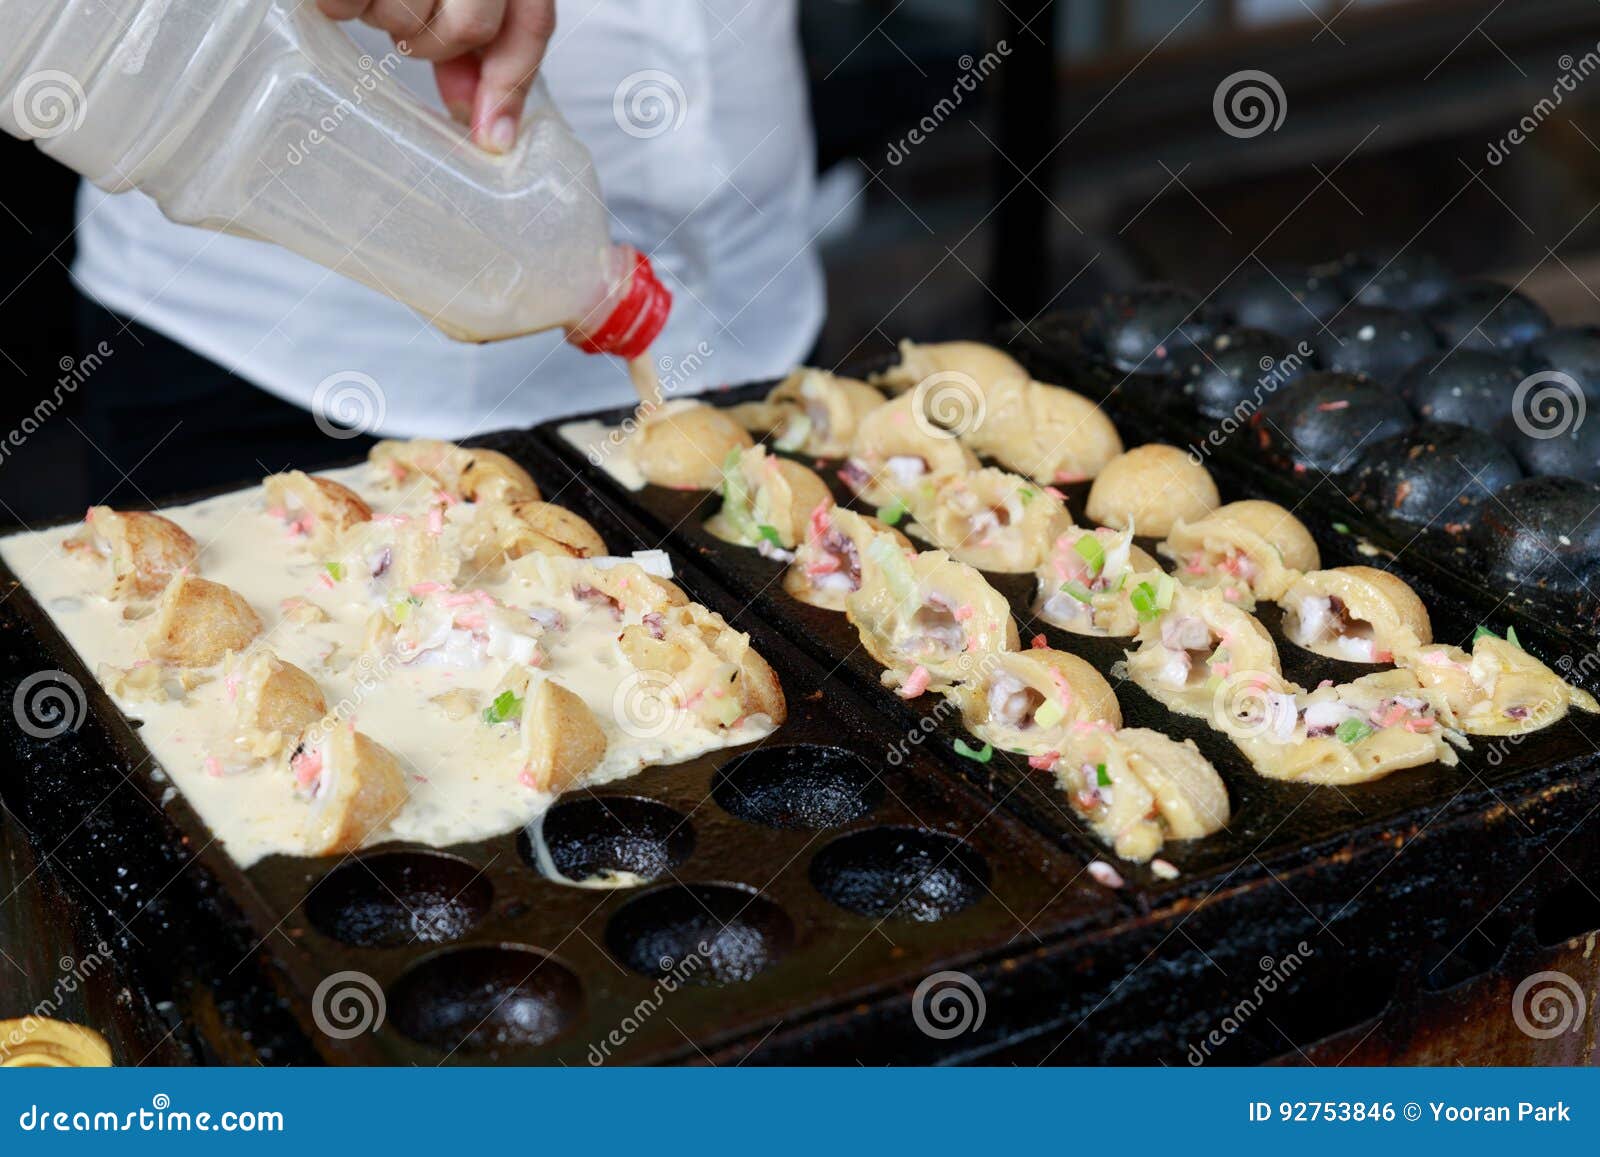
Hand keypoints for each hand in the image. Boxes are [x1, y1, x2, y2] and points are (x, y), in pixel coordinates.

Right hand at [316, 0, 556, 152]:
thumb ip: (479, 44)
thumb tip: (482, 119)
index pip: (530, 23)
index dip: (510, 84)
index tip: (492, 137)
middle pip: (468, 29)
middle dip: (434, 42)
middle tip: (408, 18)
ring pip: (405, 22)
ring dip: (383, 16)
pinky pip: (347, 3)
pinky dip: (340, 3)